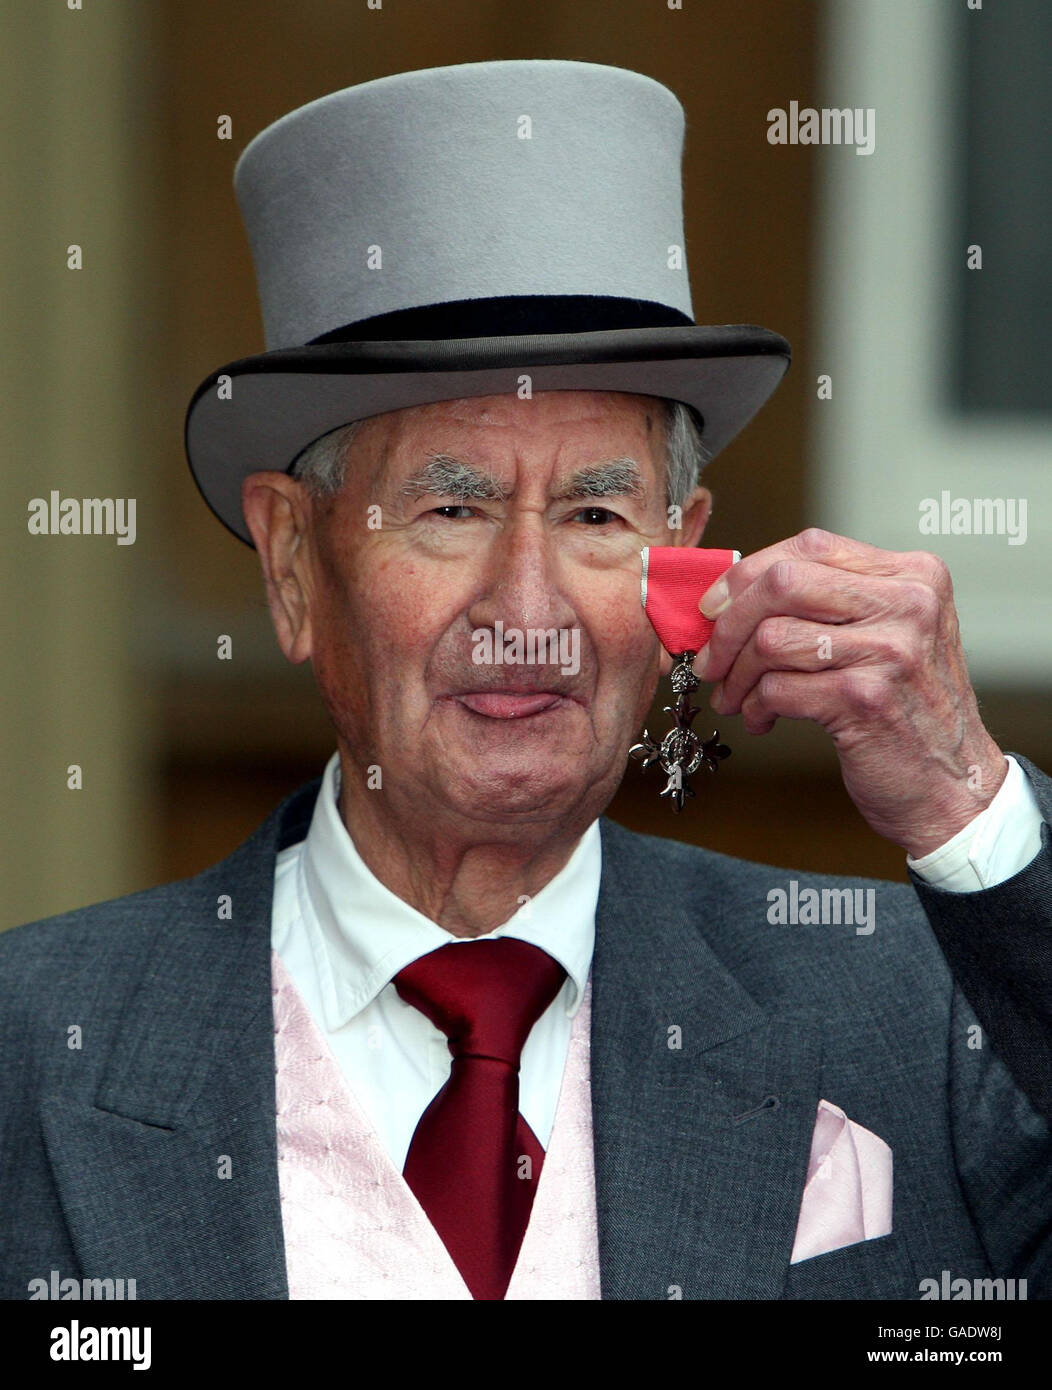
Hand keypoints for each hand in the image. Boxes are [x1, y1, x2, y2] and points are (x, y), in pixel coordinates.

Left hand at [694, 528, 1006, 856]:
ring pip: (770, 639)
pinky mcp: (865, 699)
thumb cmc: (909, 710)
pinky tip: (762, 719)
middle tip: (712, 660)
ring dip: (736, 675)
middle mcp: (908, 603)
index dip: (748, 574)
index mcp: (913, 575)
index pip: (810, 546)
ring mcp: (890, 650)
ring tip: (735, 698)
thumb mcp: (891, 636)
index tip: (715, 607)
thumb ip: (833, 602)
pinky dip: (755, 706)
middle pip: (781, 583)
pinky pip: (777, 688)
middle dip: (730, 625)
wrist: (954, 785)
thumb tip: (733, 593)